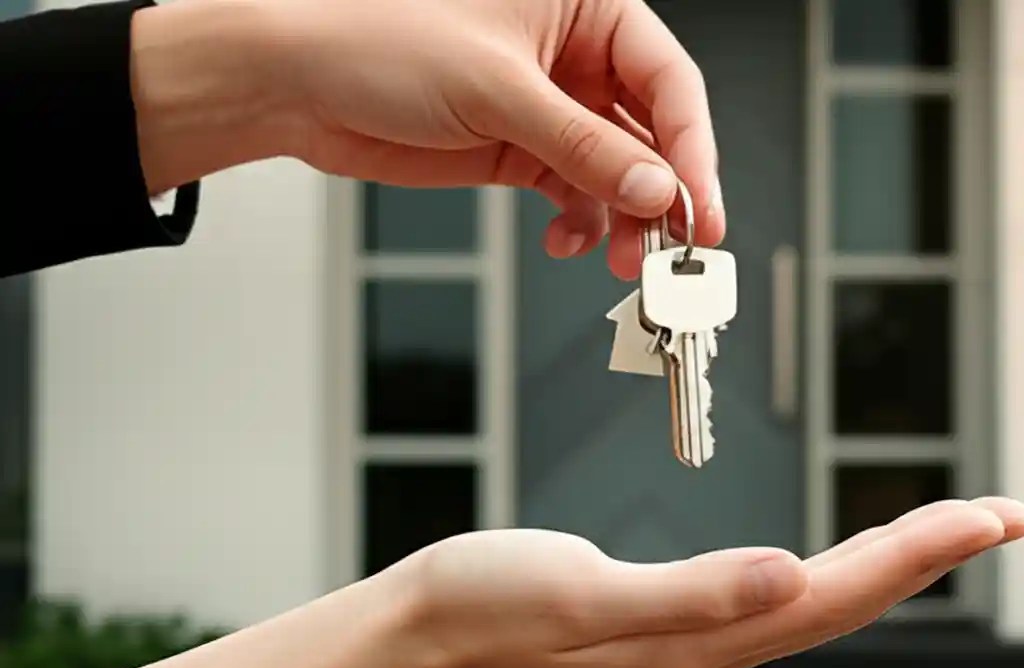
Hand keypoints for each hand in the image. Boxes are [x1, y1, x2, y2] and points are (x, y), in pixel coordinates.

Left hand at [132, 0, 721, 278]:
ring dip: (624, 219)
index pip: (668, 79)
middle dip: (661, 194)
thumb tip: (656, 189)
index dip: (691, 148)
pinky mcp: (520, 149)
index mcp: (585, 7)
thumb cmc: (377, 40)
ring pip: (616, 171)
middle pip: (650, 132)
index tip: (699, 208)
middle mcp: (575, 56)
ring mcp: (549, 106)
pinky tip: (569, 241)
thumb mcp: (498, 90)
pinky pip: (575, 193)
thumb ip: (585, 147)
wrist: (295, 84)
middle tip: (673, 249)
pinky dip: (579, 222)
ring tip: (623, 259)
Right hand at [372, 498, 1023, 667]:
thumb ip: (689, 592)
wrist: (423, 630)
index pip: (841, 592)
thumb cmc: (488, 602)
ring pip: (820, 601)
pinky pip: (778, 597)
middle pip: (848, 600)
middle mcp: (713, 650)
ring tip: (947, 532)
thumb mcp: (583, 592)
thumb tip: (790, 578)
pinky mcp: (670, 621)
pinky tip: (836, 561)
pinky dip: (832, 571)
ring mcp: (692, 641)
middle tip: (1005, 516)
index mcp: (703, 641)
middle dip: (930, 556)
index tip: (994, 516)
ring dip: (890, 565)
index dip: (922, 552)